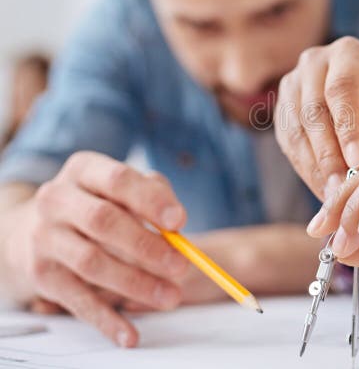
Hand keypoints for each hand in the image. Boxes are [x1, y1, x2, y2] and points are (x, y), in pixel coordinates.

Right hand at [1, 152, 190, 346]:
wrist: (34, 228)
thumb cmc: (98, 202)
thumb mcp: (121, 186)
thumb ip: (153, 192)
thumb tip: (176, 222)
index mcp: (83, 170)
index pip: (118, 180)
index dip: (150, 201)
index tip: (180, 221)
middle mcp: (57, 200)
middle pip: (104, 222)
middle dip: (147, 247)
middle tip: (181, 266)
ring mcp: (45, 238)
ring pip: (93, 263)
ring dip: (136, 284)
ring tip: (170, 297)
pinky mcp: (41, 275)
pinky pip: (78, 300)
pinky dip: (106, 320)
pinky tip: (130, 333)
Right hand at [276, 36, 358, 198]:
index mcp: (349, 54)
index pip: (342, 88)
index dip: (348, 127)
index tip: (358, 161)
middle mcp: (313, 63)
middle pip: (314, 112)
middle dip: (329, 156)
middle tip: (343, 189)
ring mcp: (291, 86)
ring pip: (297, 131)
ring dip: (316, 169)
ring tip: (335, 198)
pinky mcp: (280, 113)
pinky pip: (289, 145)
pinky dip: (307, 171)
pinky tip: (323, 192)